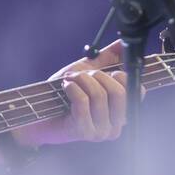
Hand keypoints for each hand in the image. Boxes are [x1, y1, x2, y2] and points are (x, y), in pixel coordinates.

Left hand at [18, 39, 138, 145]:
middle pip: (119, 92)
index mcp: (121, 113)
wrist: (38, 114)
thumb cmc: (64, 94)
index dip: (121, 75)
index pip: (136, 91)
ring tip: (70, 80)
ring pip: (99, 95)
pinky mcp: (83, 131)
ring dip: (82, 80)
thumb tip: (123, 42)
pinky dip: (73, 88)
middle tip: (82, 74)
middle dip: (98, 76)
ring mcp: (100, 132)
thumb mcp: (88, 72)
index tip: (103, 71)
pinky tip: (66, 86)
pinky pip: (83, 102)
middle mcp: (115, 126)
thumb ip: (108, 58)